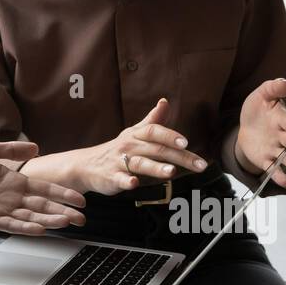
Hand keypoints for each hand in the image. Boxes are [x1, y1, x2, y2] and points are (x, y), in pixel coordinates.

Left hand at [0, 140, 87, 234]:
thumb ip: (12, 149)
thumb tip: (36, 147)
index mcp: (14, 181)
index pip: (44, 189)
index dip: (62, 195)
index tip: (80, 200)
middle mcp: (11, 197)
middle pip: (42, 206)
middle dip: (62, 212)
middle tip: (82, 219)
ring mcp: (1, 209)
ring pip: (31, 216)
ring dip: (48, 220)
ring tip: (67, 223)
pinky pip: (11, 224)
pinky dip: (26, 226)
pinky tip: (40, 229)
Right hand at [62, 97, 208, 195]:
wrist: (86, 165)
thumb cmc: (117, 149)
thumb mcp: (133, 132)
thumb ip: (152, 119)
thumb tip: (165, 101)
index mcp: (136, 135)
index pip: (154, 131)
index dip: (170, 135)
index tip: (186, 142)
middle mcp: (129, 146)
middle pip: (156, 150)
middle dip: (179, 157)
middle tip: (199, 165)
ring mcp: (119, 162)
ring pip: (140, 164)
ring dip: (156, 167)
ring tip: (172, 172)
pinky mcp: (111, 178)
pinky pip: (119, 179)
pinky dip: (127, 181)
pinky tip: (134, 183)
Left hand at [235, 78, 285, 191]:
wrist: (247, 124)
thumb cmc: (258, 108)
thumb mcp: (262, 95)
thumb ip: (273, 88)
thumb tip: (285, 84)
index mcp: (282, 119)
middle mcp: (282, 136)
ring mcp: (275, 149)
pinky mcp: (266, 160)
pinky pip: (273, 169)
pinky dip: (280, 177)